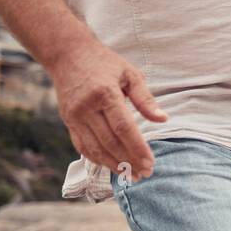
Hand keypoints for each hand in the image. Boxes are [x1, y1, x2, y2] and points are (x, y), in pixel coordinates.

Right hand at [48, 40, 167, 180]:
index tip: (150, 164)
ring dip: (113, 165)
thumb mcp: (130, 73)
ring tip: (131, 175)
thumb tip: (163, 119)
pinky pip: (82, 146)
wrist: (68, 55)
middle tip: (145, 174)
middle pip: (110, 142)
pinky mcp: (67, 121)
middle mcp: (86, 108)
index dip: (137, 149)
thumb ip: (145, 99)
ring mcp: (74, 116)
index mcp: (105, 94)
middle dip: (129, 161)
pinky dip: (98, 159)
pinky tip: (112, 166)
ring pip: (94, 149)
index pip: (124, 128)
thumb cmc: (104, 63)